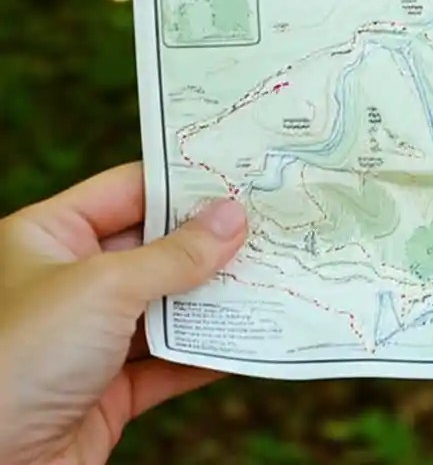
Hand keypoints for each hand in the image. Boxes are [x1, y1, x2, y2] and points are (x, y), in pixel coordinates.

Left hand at [0, 163, 246, 464]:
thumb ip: (175, 254)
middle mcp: (66, 283)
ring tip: (273, 279)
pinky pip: (169, 363)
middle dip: (211, 245)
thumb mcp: (105, 287)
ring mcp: (88, 338)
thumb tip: (232, 219)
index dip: (181, 184)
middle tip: (270, 228)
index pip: (125, 192)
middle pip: (154, 249)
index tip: (240, 177)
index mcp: (45, 238)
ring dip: (217, 300)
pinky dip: (208, 354)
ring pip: (167, 308)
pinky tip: (249, 339)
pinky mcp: (107, 390)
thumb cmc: (17, 359)